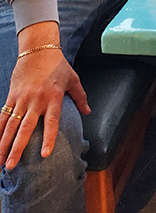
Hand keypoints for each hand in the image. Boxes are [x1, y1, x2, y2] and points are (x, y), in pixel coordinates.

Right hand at [0, 41, 88, 169]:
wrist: (38, 49)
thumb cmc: (58, 65)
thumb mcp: (73, 79)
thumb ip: (80, 97)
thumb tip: (88, 112)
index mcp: (54, 97)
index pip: (51, 121)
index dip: (48, 138)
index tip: (45, 154)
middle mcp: (37, 100)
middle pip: (26, 127)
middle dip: (17, 148)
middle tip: (11, 165)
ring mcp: (22, 98)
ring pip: (11, 124)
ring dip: (3, 143)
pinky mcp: (12, 95)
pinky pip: (3, 115)